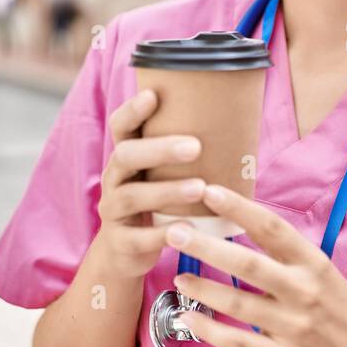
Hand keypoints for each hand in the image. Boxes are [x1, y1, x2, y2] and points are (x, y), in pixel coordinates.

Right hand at [95, 88, 206, 279]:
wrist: (124, 251)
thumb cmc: (155, 201)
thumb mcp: (160, 175)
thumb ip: (181, 153)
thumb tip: (234, 120)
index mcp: (126, 157)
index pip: (120, 126)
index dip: (132, 110)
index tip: (153, 95)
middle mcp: (114, 179)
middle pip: (125, 156)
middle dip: (159, 149)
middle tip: (195, 146)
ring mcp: (113, 211)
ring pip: (132, 196)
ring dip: (166, 190)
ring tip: (199, 187)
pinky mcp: (120, 243)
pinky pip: (137, 238)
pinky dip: (160, 234)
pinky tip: (184, 229)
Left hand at [165, 184, 346, 346]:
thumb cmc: (340, 306)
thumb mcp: (321, 270)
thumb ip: (285, 254)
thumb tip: (239, 224)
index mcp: (312, 262)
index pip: (272, 228)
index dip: (240, 207)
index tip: (210, 191)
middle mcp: (303, 290)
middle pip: (248, 264)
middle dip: (207, 246)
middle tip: (175, 232)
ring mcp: (293, 325)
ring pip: (237, 304)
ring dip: (202, 288)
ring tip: (179, 276)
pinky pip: (238, 343)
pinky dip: (209, 331)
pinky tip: (188, 317)